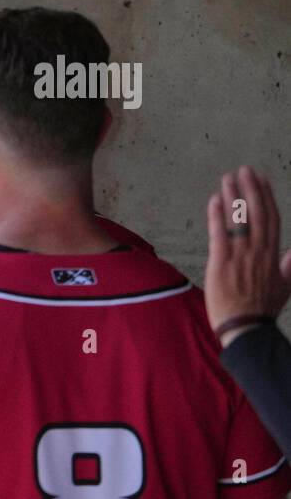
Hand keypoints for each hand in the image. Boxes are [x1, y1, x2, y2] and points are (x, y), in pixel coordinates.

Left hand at [205, 165, 290, 343]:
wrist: (247, 329)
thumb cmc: (262, 309)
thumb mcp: (285, 287)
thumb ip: (290, 267)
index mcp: (273, 256)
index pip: (272, 219)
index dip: (267, 197)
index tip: (262, 180)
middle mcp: (259, 252)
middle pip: (257, 214)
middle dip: (251, 189)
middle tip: (244, 169)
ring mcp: (240, 257)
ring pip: (239, 221)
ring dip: (233, 197)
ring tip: (228, 178)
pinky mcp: (221, 264)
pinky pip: (220, 234)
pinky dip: (217, 216)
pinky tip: (214, 200)